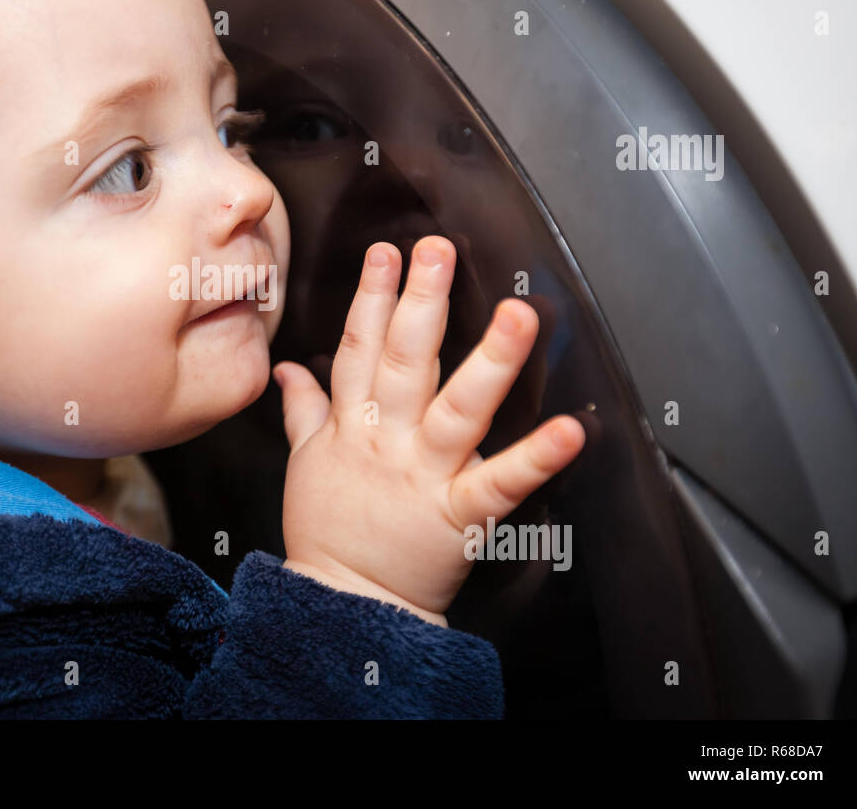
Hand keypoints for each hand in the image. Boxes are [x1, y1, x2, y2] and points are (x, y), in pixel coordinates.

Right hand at [273, 236, 585, 624]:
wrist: (341, 604)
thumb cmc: (327, 531)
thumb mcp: (305, 461)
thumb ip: (302, 407)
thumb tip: (288, 367)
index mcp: (351, 425)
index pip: (359, 348)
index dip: (372, 297)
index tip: (387, 253)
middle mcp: (387, 440)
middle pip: (404, 362)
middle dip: (421, 302)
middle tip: (437, 251)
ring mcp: (423, 475)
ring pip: (456, 408)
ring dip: (489, 361)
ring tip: (518, 315)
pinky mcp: (458, 515)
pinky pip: (498, 483)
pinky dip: (535, 459)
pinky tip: (568, 430)